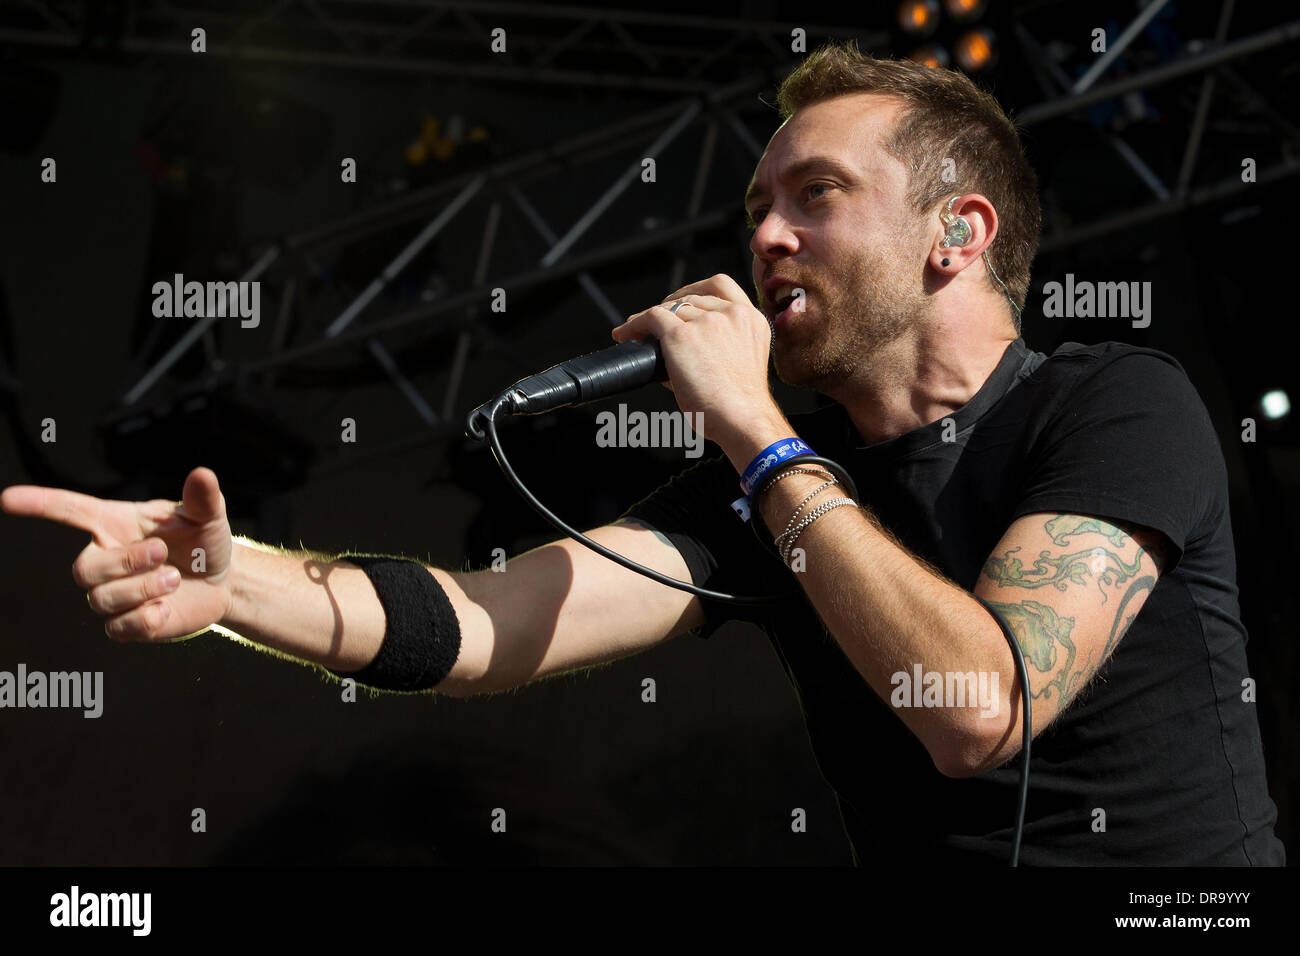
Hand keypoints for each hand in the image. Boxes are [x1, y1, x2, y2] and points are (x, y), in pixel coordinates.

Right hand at [0, 467, 233, 641]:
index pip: (69, 512)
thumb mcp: (207, 517)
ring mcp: (113, 593)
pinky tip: (166, 609)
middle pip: (83, 569)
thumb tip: (202, 474)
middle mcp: (106, 558)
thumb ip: (202, 498)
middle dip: (125, 562)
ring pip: (101, 599)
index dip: (39, 504)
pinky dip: (145, 619)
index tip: (6, 498)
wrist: (223, 581)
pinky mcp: (126, 624)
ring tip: (174, 579)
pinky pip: (118, 628)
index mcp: (116, 525)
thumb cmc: (204, 543)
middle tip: (162, 553)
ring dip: (143, 589)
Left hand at [611, 273, 785, 453]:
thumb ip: (718, 348)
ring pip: (670, 308)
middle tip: (656, 324)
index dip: (697, 289)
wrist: (742, 419)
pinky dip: (634, 324)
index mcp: (752, 320)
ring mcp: (707, 323)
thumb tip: (675, 356)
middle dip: (671, 307)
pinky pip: (651, 318)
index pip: (721, 285)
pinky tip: (623, 335)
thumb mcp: (740, 364)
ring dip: (651, 319)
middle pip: (692, 297)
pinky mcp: (681, 336)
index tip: (683, 299)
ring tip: (635, 332)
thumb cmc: (741, 407)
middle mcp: (731, 315)